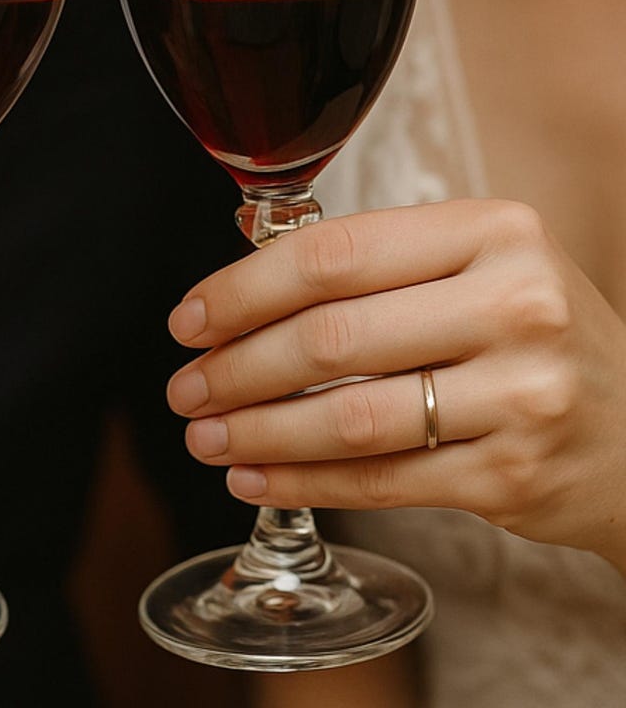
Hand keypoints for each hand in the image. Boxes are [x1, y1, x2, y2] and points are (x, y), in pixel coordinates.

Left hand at [166, 199, 625, 569]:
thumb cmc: (527, 333)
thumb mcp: (476, 266)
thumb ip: (376, 265)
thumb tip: (241, 289)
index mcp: (492, 231)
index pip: (332, 254)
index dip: (242, 289)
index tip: (191, 318)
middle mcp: (513, 303)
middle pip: (330, 337)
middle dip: (235, 367)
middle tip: (186, 388)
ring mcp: (522, 393)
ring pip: (348, 417)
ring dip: (257, 431)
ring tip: (206, 436)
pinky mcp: (515, 473)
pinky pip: (381, 481)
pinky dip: (303, 483)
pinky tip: (257, 476)